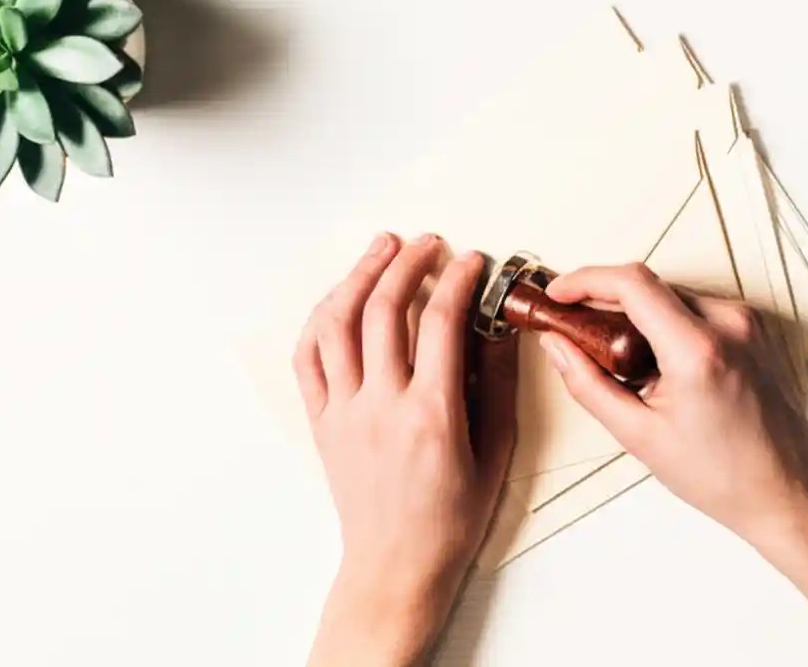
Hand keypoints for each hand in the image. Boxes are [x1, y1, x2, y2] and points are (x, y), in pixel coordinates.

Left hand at [294, 233, 517, 665]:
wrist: (396, 565)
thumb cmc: (451, 519)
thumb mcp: (495, 453)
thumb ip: (499, 387)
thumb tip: (499, 329)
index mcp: (432, 414)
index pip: (442, 322)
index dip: (458, 280)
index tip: (471, 260)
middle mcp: (382, 406)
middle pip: (386, 310)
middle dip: (407, 263)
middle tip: (427, 242)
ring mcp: (344, 412)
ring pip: (338, 323)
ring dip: (359, 277)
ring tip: (380, 249)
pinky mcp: (321, 422)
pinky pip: (308, 357)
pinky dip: (321, 319)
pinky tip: (339, 298)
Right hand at [539, 263, 807, 538]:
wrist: (784, 491)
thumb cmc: (722, 474)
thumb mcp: (639, 435)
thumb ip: (588, 384)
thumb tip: (554, 345)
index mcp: (699, 350)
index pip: (632, 284)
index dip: (585, 280)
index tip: (557, 294)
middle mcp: (729, 324)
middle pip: (649, 286)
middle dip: (603, 300)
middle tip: (572, 328)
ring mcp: (746, 322)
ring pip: (670, 295)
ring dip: (634, 313)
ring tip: (613, 356)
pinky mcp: (752, 328)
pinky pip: (694, 308)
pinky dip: (663, 322)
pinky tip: (652, 361)